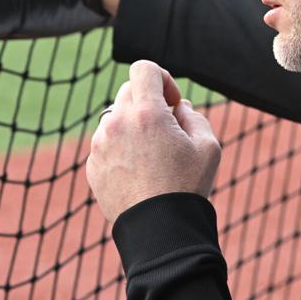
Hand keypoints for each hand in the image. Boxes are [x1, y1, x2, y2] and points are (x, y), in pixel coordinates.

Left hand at [86, 60, 220, 223]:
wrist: (159, 230)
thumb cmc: (188, 187)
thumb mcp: (208, 146)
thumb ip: (194, 116)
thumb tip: (177, 107)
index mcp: (146, 113)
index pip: (144, 69)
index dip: (162, 78)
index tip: (172, 102)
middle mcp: (117, 124)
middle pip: (128, 91)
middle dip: (149, 102)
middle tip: (167, 129)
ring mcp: (100, 145)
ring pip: (115, 118)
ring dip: (134, 126)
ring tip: (153, 156)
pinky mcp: (92, 165)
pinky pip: (106, 144)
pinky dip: (121, 148)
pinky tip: (140, 172)